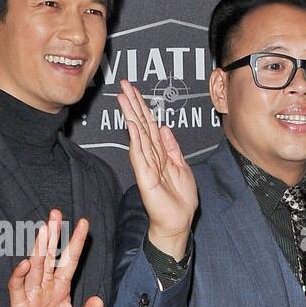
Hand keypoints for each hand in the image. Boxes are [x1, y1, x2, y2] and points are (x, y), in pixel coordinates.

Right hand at [8, 210, 103, 306]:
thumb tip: (99, 300)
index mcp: (61, 288)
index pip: (70, 260)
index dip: (76, 243)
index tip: (84, 224)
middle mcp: (46, 286)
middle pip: (50, 256)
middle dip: (53, 235)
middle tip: (56, 213)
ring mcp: (31, 293)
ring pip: (36, 266)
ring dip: (39, 247)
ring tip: (44, 229)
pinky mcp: (19, 304)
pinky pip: (18, 286)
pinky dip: (21, 274)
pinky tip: (26, 263)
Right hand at [118, 78, 197, 257]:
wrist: (178, 221)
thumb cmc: (181, 200)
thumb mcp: (182, 167)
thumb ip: (172, 147)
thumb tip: (163, 127)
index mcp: (161, 153)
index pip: (149, 125)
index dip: (143, 106)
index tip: (134, 90)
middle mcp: (151, 156)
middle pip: (141, 125)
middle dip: (133, 104)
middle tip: (123, 85)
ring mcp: (146, 165)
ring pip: (138, 135)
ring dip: (131, 115)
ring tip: (122, 97)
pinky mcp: (145, 176)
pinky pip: (140, 154)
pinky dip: (136, 138)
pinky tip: (131, 124)